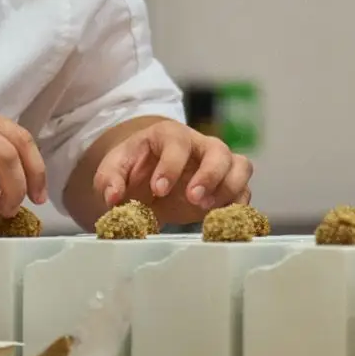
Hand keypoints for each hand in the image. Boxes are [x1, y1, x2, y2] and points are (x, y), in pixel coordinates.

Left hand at [92, 121, 252, 224]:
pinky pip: (245, 191)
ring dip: (229, 189)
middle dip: (210, 175)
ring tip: (207, 209)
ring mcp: (219, 164)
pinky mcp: (227, 185)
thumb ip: (109, 179)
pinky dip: (239, 205)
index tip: (159, 189)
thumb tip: (113, 198)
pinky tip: (223, 220)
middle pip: (219, 150)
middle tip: (194, 199)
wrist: (150, 174)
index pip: (178, 143)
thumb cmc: (135, 166)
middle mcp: (200, 146)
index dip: (171, 165)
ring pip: (241, 166)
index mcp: (170, 136)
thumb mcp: (115, 167)